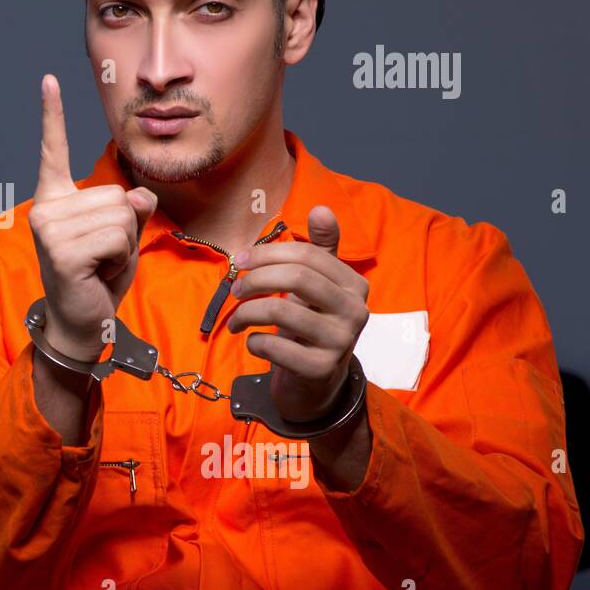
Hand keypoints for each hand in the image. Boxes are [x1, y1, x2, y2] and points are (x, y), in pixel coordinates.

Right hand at [29, 74, 157, 361]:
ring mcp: (48, 228)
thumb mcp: (122, 235)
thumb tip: (139, 195)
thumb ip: (131, 208)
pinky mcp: (60, 250)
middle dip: (124, 229)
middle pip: (116, 195)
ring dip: (123, 246)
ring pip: (121, 216)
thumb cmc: (98, 277)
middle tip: (102, 257)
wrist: (82, 323)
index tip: (48, 80)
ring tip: (100, 266)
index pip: (52, 150)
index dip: (51, 114)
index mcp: (54, 198)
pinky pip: (117, 237)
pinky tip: (98, 273)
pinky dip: (119, 258)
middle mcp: (44, 208)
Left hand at [225, 206, 369, 423]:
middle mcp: (356, 311)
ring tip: (235, 319)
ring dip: (245, 312)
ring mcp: (341, 342)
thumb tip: (321, 208)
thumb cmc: (312, 323)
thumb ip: (320, 248)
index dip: (266, 253)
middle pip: (297, 277)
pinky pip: (274, 346)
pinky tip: (252, 341)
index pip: (307, 255)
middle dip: (255, 278)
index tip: (239, 260)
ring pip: (281, 311)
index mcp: (354, 284)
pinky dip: (253, 341)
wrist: (316, 381)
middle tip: (234, 288)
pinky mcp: (321, 369)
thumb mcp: (318, 285)